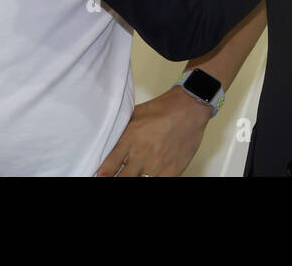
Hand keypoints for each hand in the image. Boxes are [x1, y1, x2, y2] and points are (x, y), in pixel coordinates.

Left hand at [97, 87, 211, 176]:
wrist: (189, 107)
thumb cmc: (163, 109)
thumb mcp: (134, 114)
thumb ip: (121, 130)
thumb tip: (107, 138)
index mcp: (128, 140)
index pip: (107, 168)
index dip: (103, 174)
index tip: (102, 176)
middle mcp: (140, 154)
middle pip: (122, 179)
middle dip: (118, 178)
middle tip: (120, 174)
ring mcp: (156, 164)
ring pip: (139, 182)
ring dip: (136, 178)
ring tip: (138, 172)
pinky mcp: (172, 170)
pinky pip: (159, 183)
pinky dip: (154, 180)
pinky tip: (152, 175)